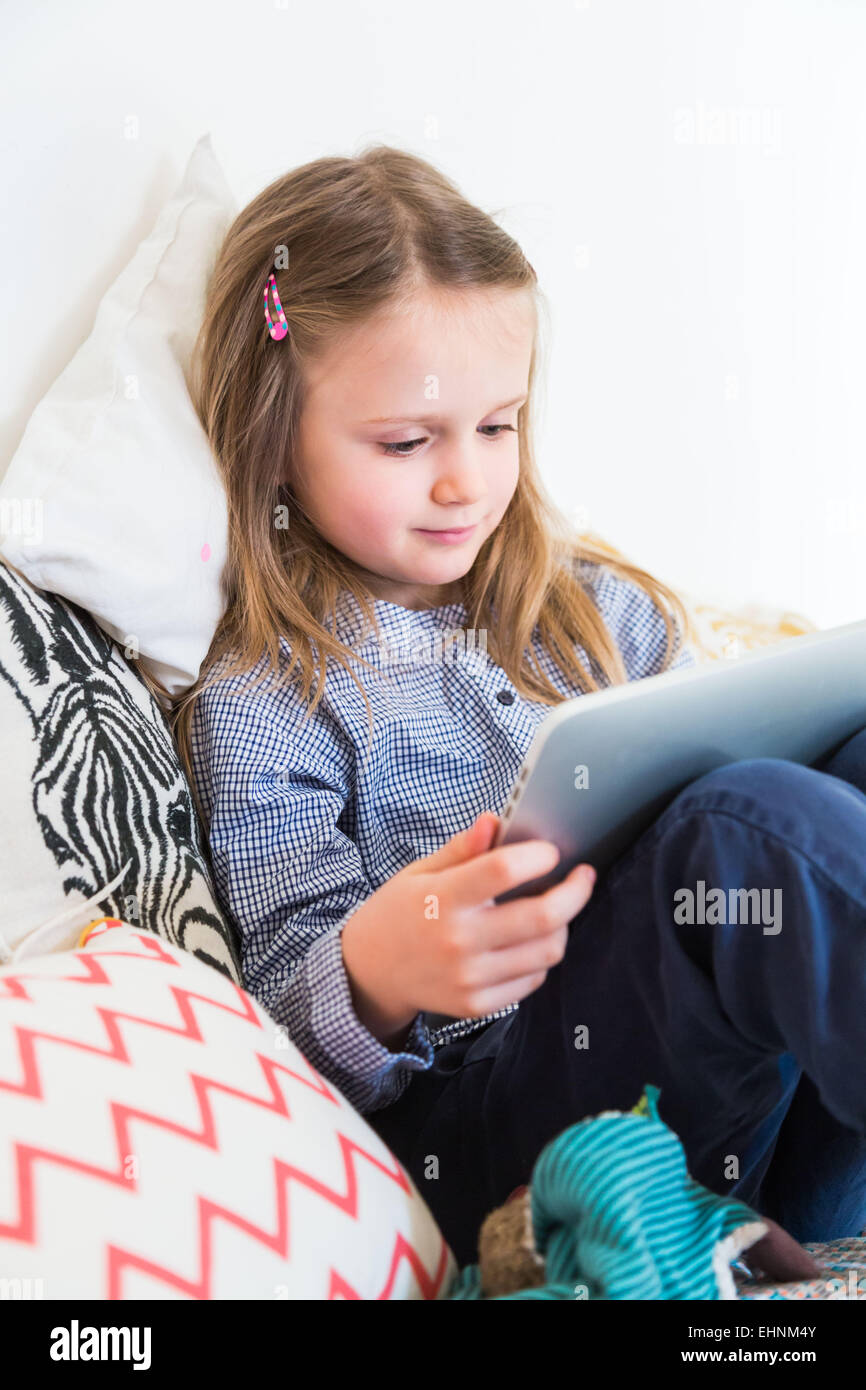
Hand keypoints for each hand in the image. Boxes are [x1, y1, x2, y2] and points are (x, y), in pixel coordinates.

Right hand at [341, 812, 595, 1044]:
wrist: (371, 972)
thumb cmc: (399, 913)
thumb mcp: (420, 872)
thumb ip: (461, 849)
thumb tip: (493, 821)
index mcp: (442, 899)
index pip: (503, 870)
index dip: (538, 856)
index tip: (550, 851)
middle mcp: (458, 941)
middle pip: (542, 916)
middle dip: (575, 892)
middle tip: (582, 877)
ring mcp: (469, 978)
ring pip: (547, 951)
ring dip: (563, 925)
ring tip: (557, 908)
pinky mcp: (477, 1004)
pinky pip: (532, 979)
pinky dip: (542, 956)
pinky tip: (532, 939)